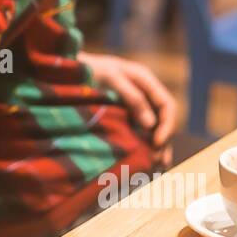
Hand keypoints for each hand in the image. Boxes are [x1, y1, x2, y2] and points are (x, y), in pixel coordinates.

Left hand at [81, 52, 177, 166]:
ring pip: (153, 128)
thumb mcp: (110, 78)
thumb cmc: (89, 69)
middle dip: (163, 140)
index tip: (158, 143)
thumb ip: (133, 98)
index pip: (166, 105)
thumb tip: (151, 125)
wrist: (70, 69)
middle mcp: (144, 93)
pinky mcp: (125, 114)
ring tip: (157, 167)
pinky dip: (144, 145)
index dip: (167, 125)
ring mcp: (135, 104)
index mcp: (145, 80)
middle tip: (157, 161)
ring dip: (157, 147)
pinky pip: (139, 131)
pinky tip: (145, 160)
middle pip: (162, 119)